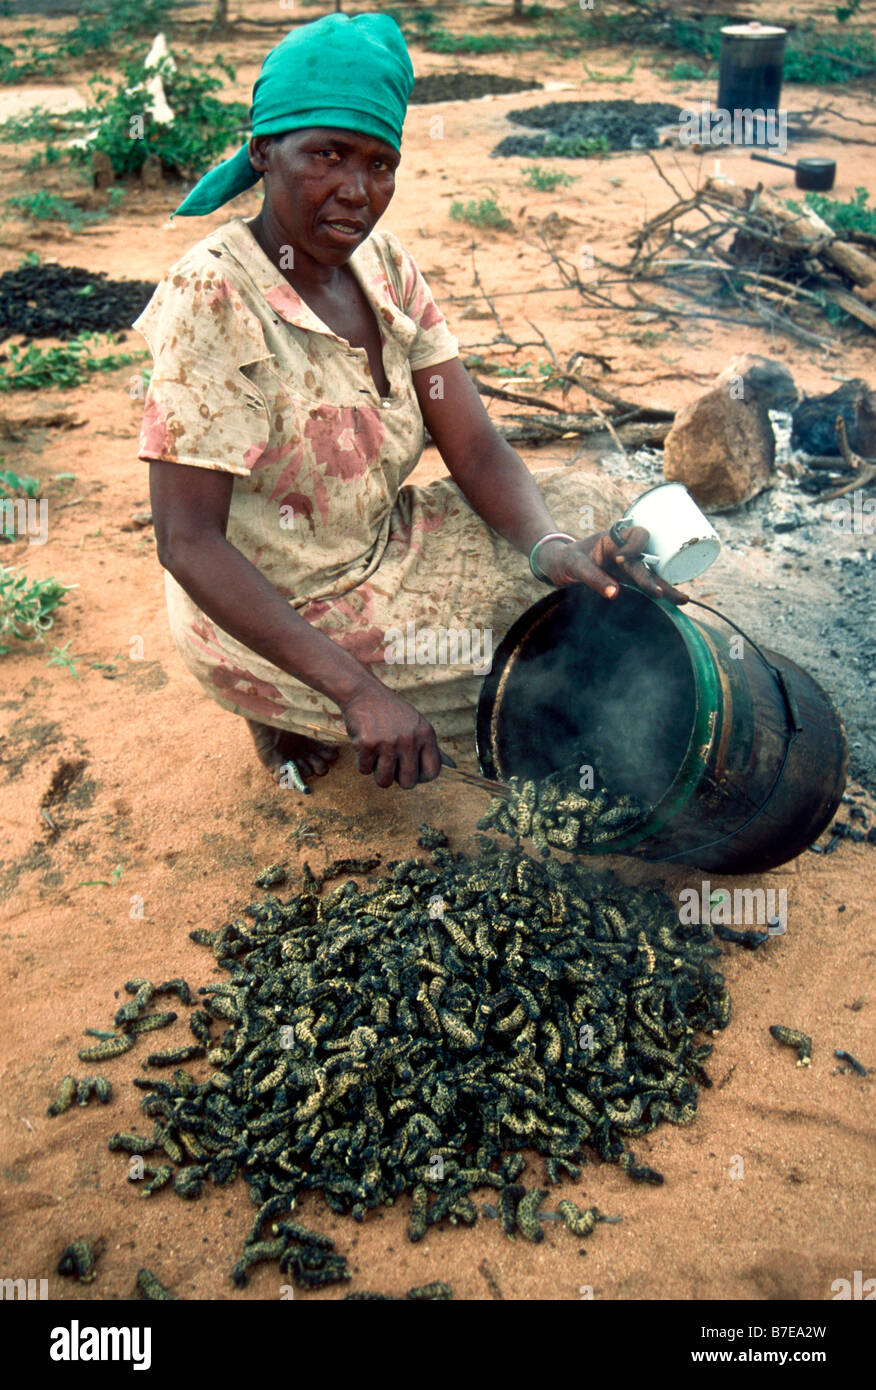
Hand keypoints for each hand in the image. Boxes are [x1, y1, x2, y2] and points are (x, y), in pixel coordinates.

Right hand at [340, 684, 442, 788]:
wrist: (362, 692)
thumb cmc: (390, 711)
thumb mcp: (416, 723)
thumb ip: (430, 745)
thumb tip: (453, 766)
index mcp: (426, 734)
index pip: (432, 772)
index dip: (420, 778)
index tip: (410, 772)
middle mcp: (409, 739)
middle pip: (408, 783)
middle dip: (397, 779)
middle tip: (390, 765)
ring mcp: (388, 742)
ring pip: (384, 781)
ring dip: (377, 772)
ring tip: (376, 755)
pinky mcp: (367, 744)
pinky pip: (364, 770)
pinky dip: (362, 762)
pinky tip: (364, 745)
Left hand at [538, 527, 688, 604]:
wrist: (560, 566)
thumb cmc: (567, 559)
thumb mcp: (576, 566)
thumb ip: (594, 578)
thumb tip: (615, 594)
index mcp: (616, 539)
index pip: (638, 535)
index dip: (635, 546)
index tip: (620, 560)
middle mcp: (627, 552)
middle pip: (648, 561)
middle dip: (656, 578)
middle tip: (660, 594)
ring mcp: (628, 568)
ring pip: (651, 576)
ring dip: (666, 588)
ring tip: (682, 600)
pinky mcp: (627, 582)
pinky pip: (644, 587)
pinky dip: (657, 595)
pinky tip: (673, 604)